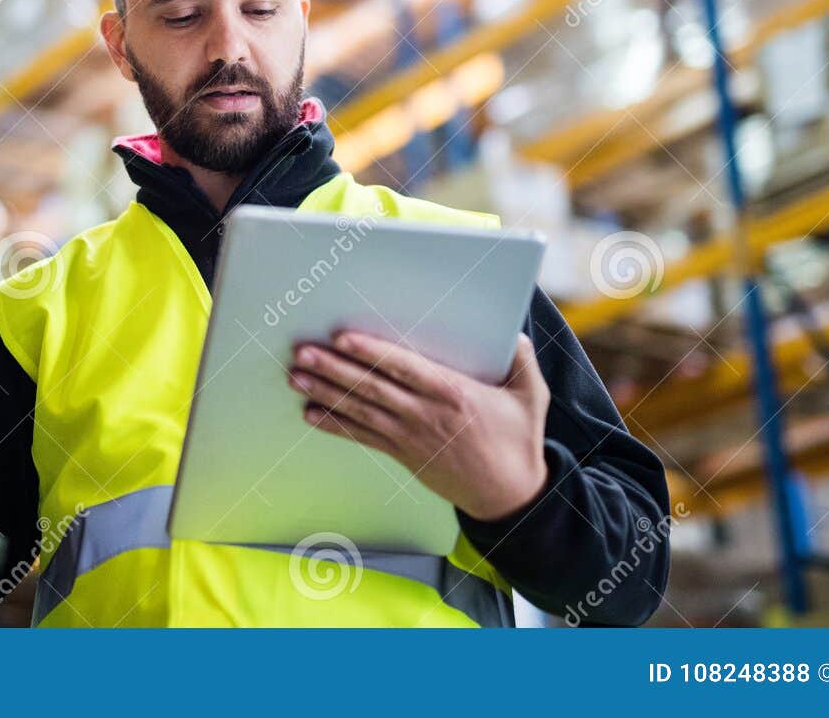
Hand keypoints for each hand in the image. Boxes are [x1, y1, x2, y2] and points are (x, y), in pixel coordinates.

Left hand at [287, 329, 549, 521]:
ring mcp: (410, 436)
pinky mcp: (403, 454)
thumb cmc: (518, 441)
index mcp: (453, 394)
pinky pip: (363, 437)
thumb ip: (523, 361)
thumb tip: (515, 332)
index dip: (372, 353)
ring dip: (325, 392)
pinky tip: (310, 413)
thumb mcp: (531, 396)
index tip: (343, 338)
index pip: (404, 369)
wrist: (509, 496)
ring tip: (296, 376)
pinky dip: (335, 425)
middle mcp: (425, 415)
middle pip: (372, 388)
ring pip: (360, 410)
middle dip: (334, 369)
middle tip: (302, 352)